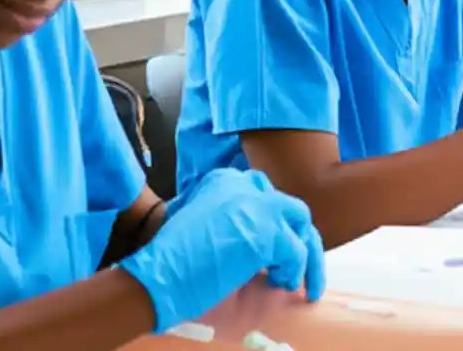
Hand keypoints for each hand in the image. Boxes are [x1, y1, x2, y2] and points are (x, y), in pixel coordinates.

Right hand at [118, 169, 324, 331]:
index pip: (265, 192)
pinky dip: (293, 272)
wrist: (160, 273)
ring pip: (302, 226)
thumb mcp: (195, 217)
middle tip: (292, 262)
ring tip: (292, 280)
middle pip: (290, 207)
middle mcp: (245, 185)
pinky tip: (278, 284)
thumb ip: (225, 214)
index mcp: (225, 178)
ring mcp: (259, 206)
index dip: (273, 222)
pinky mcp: (268, 233)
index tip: (272, 245)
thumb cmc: (169, 256)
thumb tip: (252, 235)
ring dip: (303, 256)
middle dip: (296, 236)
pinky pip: (298, 253)